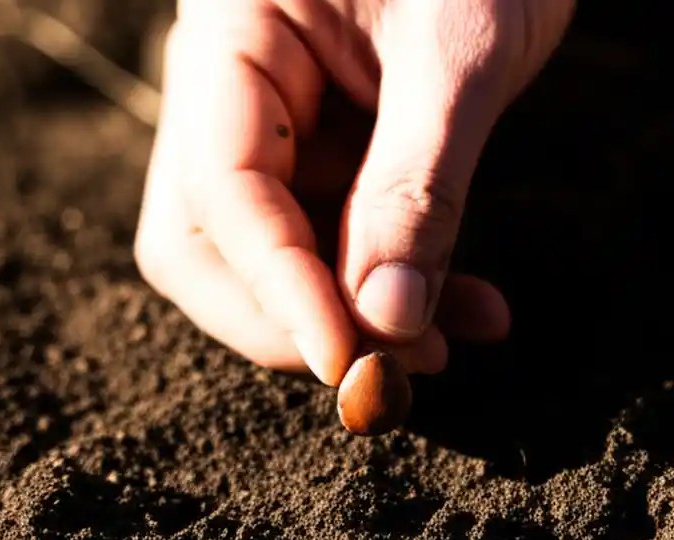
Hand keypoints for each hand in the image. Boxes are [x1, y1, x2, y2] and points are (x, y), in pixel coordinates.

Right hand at [134, 0, 573, 383]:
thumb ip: (418, 183)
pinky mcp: (330, 151)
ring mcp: (279, 124)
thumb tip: (384, 321)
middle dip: (292, 318)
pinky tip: (465, 310)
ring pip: (278, 258)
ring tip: (453, 343)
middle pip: (208, 243)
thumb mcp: (458, 50)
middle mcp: (233, 90)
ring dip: (357, 317)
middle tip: (385, 368)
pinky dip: (395, 287)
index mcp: (231, 37)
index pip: (223, 193)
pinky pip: (339, 242)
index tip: (347, 360)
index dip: (279, 290)